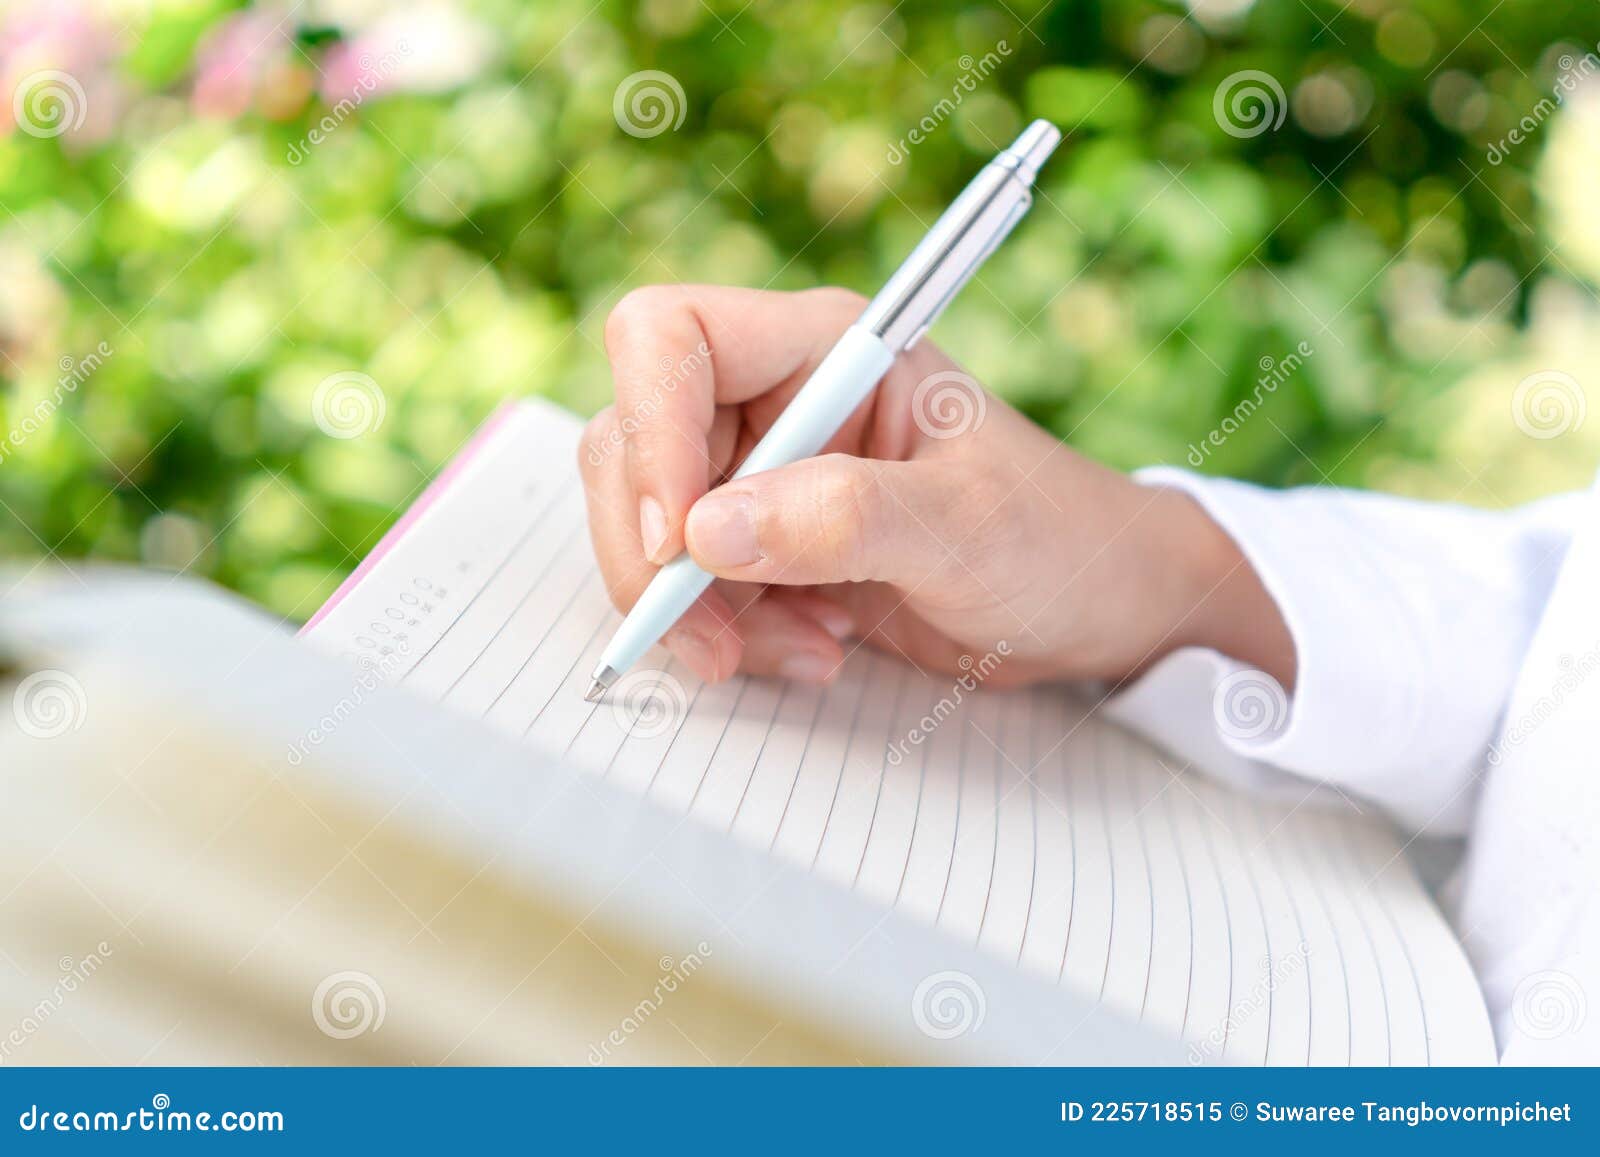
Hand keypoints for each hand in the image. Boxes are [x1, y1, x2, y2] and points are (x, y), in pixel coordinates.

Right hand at [579, 285, 1294, 688]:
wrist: (1096, 607)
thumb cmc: (1058, 537)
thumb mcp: (965, 529)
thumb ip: (842, 519)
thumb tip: (705, 532)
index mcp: (826, 349)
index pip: (672, 338)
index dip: (651, 428)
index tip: (682, 538)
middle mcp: (779, 400)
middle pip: (634, 441)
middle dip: (658, 554)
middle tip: (708, 640)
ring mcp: (765, 474)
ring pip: (649, 524)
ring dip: (695, 608)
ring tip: (799, 652)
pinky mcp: (765, 544)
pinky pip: (690, 583)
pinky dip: (727, 633)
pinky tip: (810, 652)